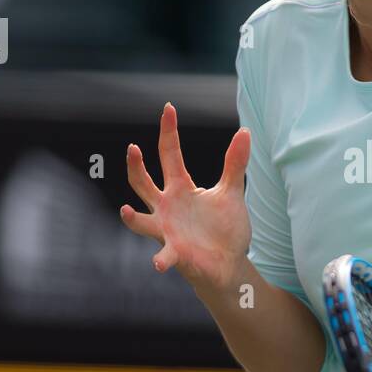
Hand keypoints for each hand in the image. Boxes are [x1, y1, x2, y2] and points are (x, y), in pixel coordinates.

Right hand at [120, 102, 252, 291]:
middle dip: (136, 167)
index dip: (168, 131)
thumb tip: (245, 131)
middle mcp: (167, 206)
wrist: (228, 262)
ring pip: (141, 221)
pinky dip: (161, 259)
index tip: (168, 108)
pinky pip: (164, 255)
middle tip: (133, 148)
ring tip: (126, 211)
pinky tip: (158, 263)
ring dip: (132, 218)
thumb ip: (235, 164)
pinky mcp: (175, 252)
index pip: (170, 154)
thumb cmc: (224, 227)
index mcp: (180, 187)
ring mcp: (167, 229)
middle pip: (143, 182)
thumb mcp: (231, 192)